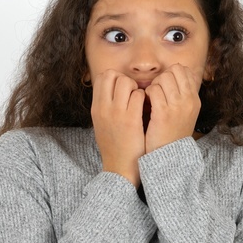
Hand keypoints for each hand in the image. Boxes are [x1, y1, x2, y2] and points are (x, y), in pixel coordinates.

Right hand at [89, 69, 145, 187]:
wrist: (119, 168)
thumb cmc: (114, 146)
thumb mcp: (101, 123)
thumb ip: (104, 106)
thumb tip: (112, 90)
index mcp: (95, 108)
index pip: (101, 77)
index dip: (114, 78)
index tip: (122, 89)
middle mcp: (103, 108)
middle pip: (112, 75)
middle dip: (125, 79)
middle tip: (132, 93)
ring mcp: (117, 113)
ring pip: (126, 82)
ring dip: (136, 88)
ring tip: (140, 101)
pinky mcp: (131, 120)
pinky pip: (139, 96)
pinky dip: (145, 98)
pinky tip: (147, 109)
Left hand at [143, 63, 202, 154]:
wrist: (170, 157)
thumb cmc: (173, 134)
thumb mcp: (186, 113)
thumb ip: (183, 95)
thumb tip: (177, 75)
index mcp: (195, 99)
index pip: (185, 71)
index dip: (172, 74)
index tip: (166, 86)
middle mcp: (189, 101)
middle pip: (174, 70)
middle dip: (162, 77)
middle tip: (157, 91)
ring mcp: (177, 106)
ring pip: (163, 78)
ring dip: (154, 85)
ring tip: (151, 98)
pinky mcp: (163, 113)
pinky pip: (153, 90)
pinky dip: (147, 94)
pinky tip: (146, 103)